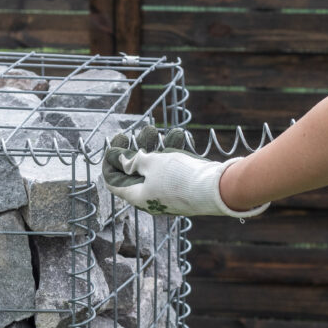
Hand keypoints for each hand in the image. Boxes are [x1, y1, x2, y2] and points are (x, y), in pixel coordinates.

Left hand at [102, 126, 269, 217]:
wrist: (217, 188)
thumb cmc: (179, 176)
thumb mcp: (152, 163)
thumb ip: (134, 161)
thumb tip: (121, 161)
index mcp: (137, 197)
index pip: (113, 182)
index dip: (110, 162)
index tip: (114, 144)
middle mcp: (151, 199)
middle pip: (134, 173)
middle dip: (134, 150)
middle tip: (134, 132)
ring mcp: (168, 194)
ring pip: (155, 168)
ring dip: (154, 148)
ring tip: (153, 129)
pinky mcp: (184, 188)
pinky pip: (173, 170)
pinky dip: (172, 153)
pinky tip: (177, 135)